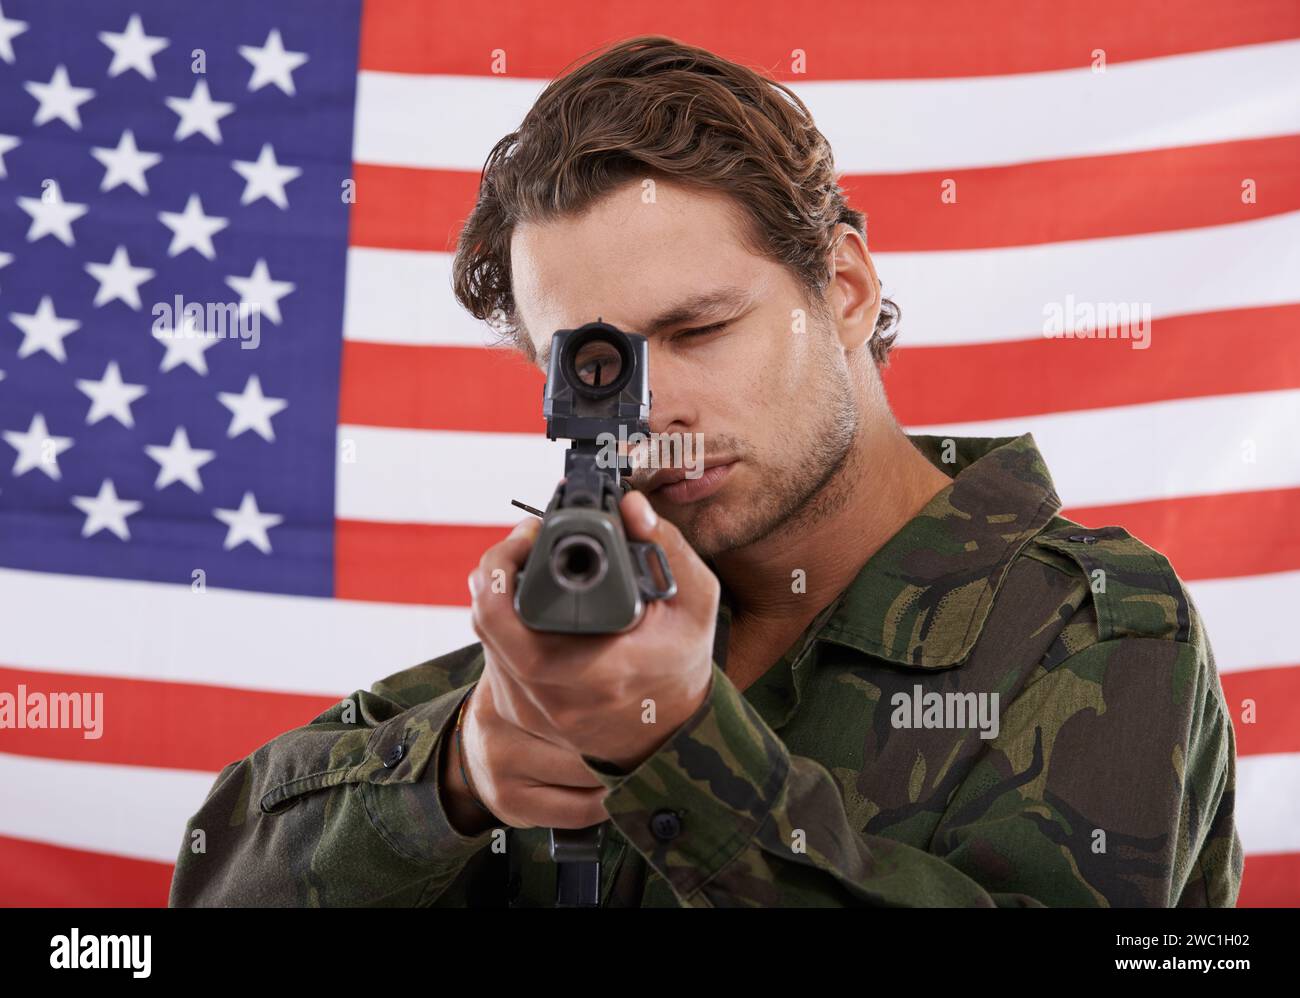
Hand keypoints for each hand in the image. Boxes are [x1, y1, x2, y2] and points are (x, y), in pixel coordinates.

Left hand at [457, 490, 719, 828]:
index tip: (532, 530)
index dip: (505, 563)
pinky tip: (533, 605)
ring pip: (486, 637)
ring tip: (530, 565)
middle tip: (527, 541)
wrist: (671, 731)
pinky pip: (494, 657)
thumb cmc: (682, 661)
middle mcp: (554, 696)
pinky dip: (506, 624)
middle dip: (499, 569)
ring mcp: (532, 710)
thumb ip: (667, 548)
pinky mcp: (522, 712)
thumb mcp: (695, 600)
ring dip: (500, 595)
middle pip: (487, 619)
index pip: (506, 616)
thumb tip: (630, 507)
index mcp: (595, 670)